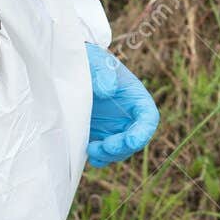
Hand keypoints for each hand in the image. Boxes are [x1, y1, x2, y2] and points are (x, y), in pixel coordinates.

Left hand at [86, 43, 158, 167]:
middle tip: (104, 146)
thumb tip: (108, 90)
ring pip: (119, 152)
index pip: (148, 119)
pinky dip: (98, 158)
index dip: (142, 133)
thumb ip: (102, 72)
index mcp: (136, 99)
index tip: (130, 141)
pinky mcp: (99, 137)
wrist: (71, 69)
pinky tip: (88, 154)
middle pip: (135, 141)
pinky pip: (103, 154)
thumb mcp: (95, 60)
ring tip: (91, 149)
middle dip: (121, 148)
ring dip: (108, 156)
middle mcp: (128, 118)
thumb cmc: (90, 62)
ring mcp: (114, 129)